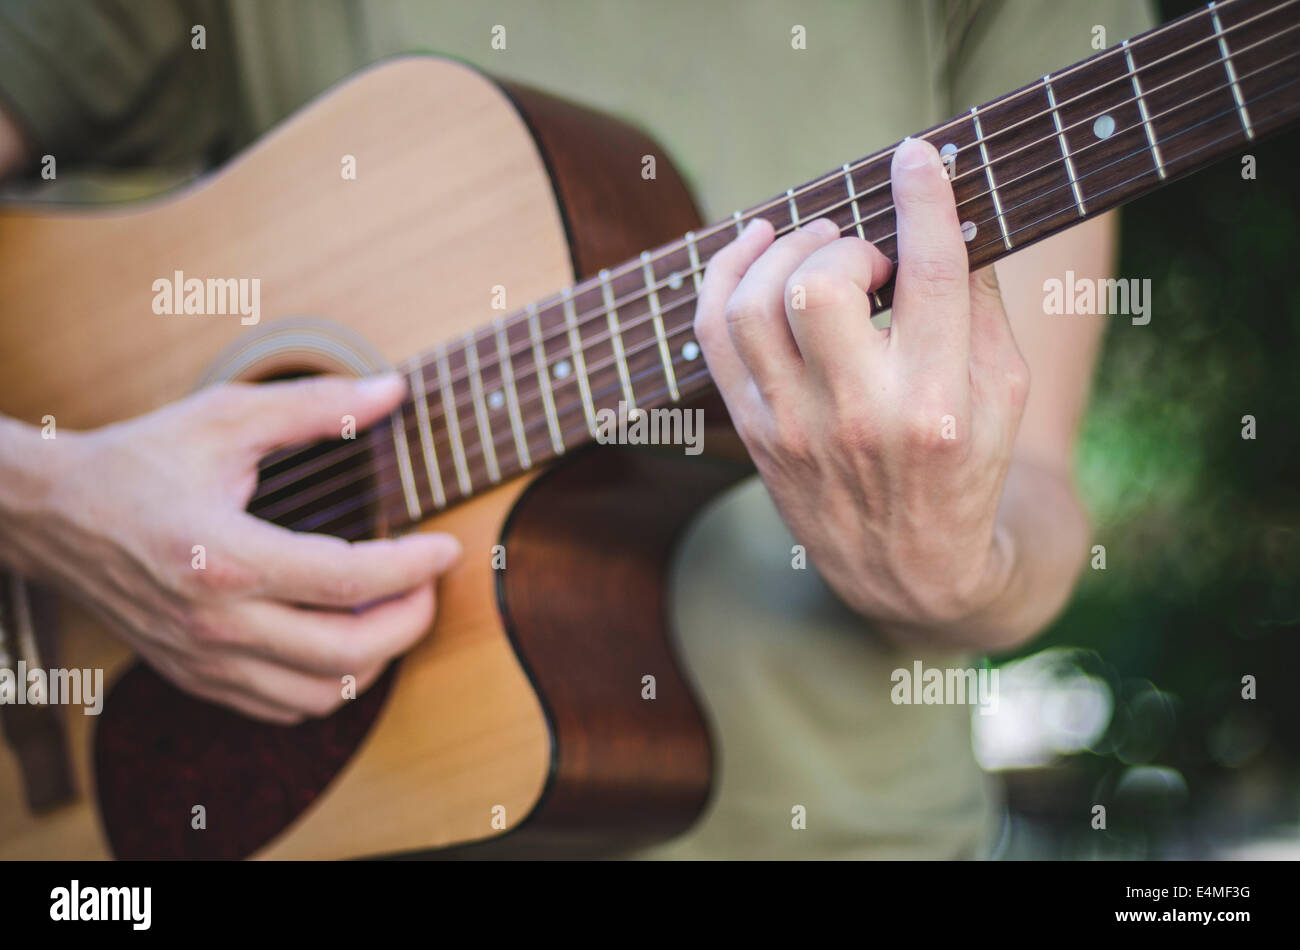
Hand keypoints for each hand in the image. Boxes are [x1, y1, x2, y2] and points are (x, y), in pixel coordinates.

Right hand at [0, 376, 460, 722]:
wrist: (51, 515)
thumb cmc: (137, 462)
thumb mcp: (224, 418)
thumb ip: (314, 406)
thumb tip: (392, 390)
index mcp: (226, 556)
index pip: (350, 580)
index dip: (415, 567)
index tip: (447, 546)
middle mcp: (216, 623)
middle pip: (349, 652)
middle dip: (411, 620)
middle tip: (429, 582)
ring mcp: (204, 660)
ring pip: (322, 695)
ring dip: (376, 659)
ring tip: (391, 609)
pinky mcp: (196, 677)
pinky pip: (283, 707)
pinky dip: (330, 684)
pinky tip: (342, 637)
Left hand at [693, 137, 1029, 642]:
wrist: (909, 568)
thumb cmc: (964, 464)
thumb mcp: (1004, 392)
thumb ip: (980, 303)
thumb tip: (945, 212)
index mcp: (937, 405)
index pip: (928, 277)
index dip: (923, 201)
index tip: (917, 157)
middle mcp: (860, 417)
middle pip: (818, 290)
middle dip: (842, 247)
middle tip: (866, 257)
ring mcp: (794, 427)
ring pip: (754, 305)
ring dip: (785, 252)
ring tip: (820, 249)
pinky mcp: (754, 429)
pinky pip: (712, 332)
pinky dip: (724, 272)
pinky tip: (755, 246)